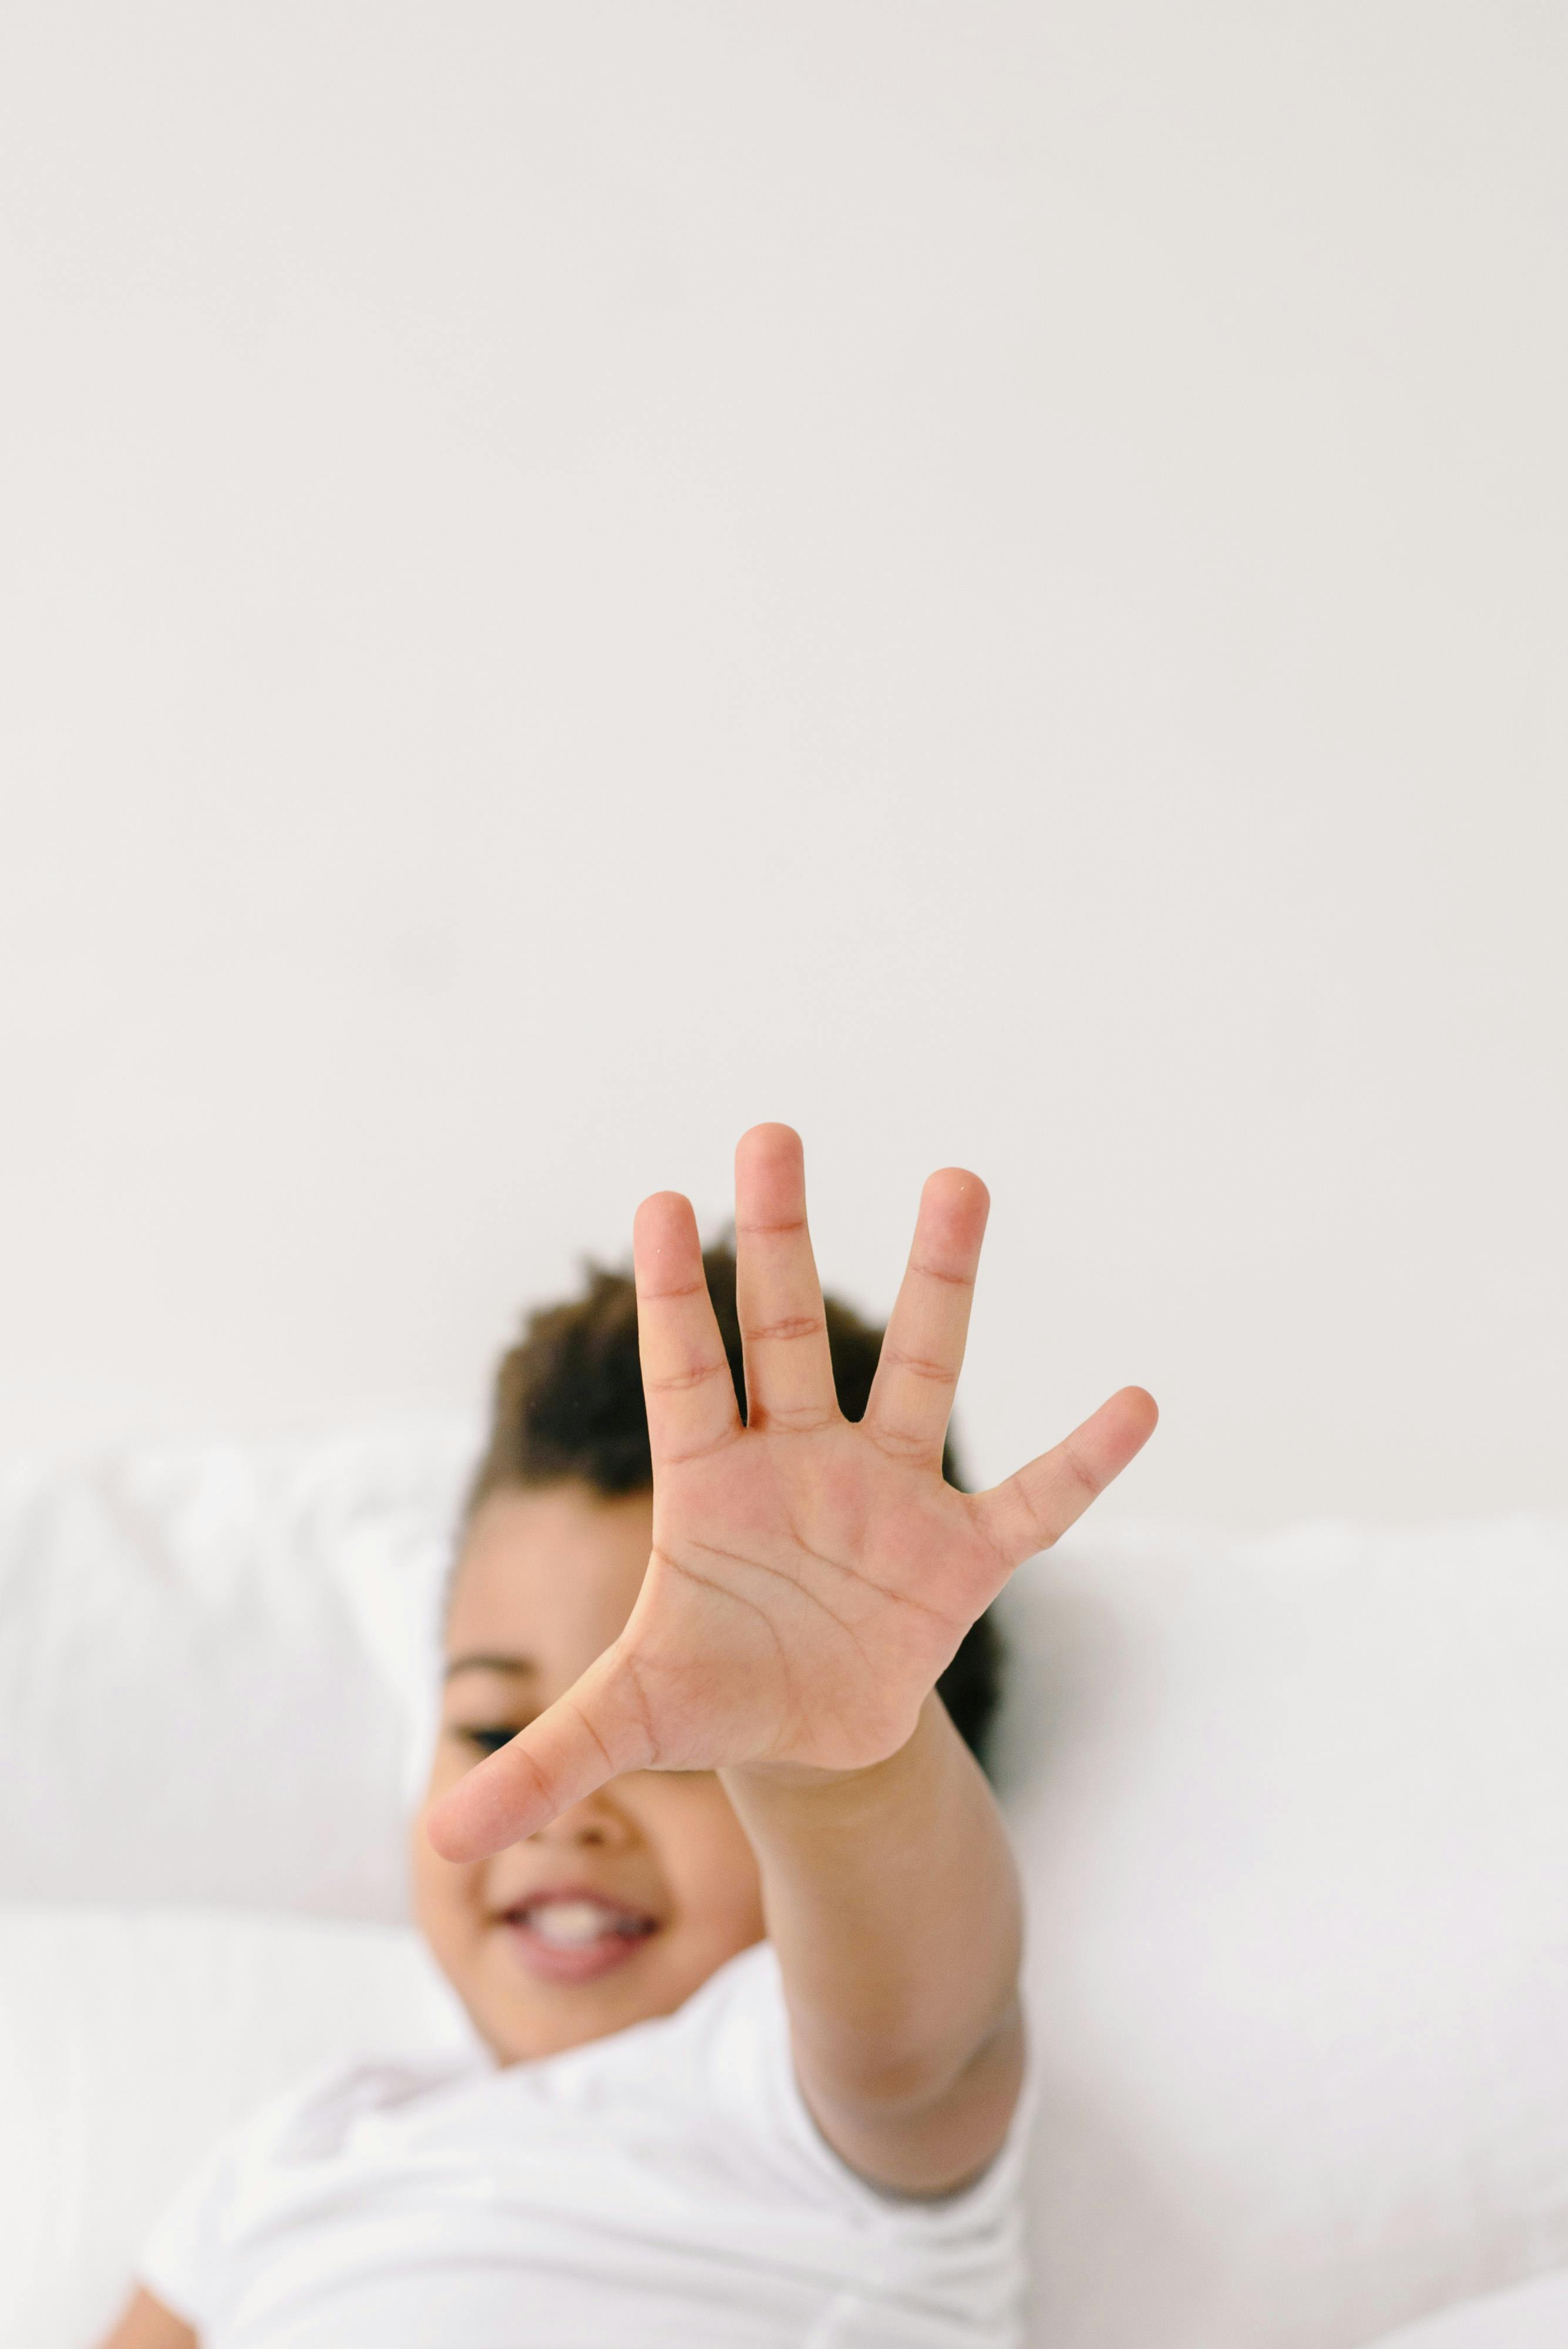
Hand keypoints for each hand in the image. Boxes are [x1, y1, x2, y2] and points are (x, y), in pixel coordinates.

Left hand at [427, 1125, 1154, 1861]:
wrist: (809, 1736)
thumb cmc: (711, 1693)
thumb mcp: (628, 1723)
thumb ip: (544, 1761)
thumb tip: (437, 1841)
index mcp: (709, 1489)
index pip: (683, 1378)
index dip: (671, 1298)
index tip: (658, 1202)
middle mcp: (798, 1466)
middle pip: (784, 1336)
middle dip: (779, 1241)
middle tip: (771, 1134)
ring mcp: (885, 1499)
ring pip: (913, 1376)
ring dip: (937, 1286)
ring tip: (956, 1181)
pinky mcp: (959, 1557)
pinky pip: (1032, 1503)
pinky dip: (1081, 1462)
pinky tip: (1136, 1402)